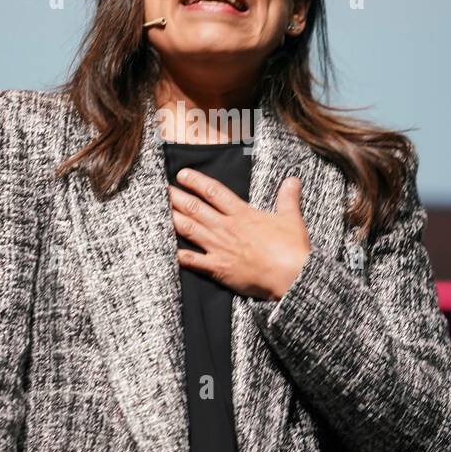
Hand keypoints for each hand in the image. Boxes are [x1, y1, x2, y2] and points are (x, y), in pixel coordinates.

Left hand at [168, 168, 310, 301]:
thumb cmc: (292, 249)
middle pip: (195, 208)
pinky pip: (193, 261)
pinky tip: (166, 250)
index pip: (214, 192)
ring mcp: (219, 248)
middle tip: (161, 189)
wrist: (290, 276)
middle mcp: (226, 228)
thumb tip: (293, 180)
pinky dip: (178, 255)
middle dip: (176, 197)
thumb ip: (288, 198)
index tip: (182, 174)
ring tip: (158, 210)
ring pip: (190, 229)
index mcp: (242, 214)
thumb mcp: (291, 218)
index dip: (196, 181)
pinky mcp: (218, 268)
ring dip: (173, 218)